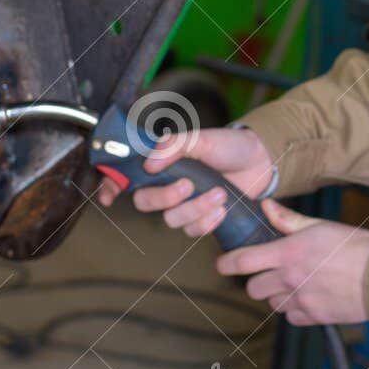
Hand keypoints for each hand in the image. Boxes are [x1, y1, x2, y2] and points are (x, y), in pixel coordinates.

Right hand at [93, 126, 275, 236]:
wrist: (259, 161)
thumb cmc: (228, 145)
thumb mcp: (201, 138)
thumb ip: (173, 146)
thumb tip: (149, 164)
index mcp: (161, 163)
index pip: (126, 176)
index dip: (111, 186)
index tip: (108, 196)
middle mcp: (167, 185)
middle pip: (145, 203)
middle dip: (166, 198)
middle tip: (189, 185)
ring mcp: (184, 204)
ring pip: (172, 219)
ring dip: (196, 208)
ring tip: (219, 193)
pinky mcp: (201, 219)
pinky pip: (193, 231)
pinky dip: (208, 221)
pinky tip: (223, 209)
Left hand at [217, 199, 368, 325]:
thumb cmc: (356, 246)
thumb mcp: (321, 226)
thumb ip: (288, 220)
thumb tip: (265, 206)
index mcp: (288, 253)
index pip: (244, 261)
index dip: (227, 263)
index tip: (222, 264)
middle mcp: (290, 279)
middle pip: (253, 288)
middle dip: (256, 280)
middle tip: (268, 272)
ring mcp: (301, 301)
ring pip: (271, 303)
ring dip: (276, 294)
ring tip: (294, 283)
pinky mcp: (314, 317)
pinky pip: (291, 317)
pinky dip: (294, 309)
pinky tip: (307, 297)